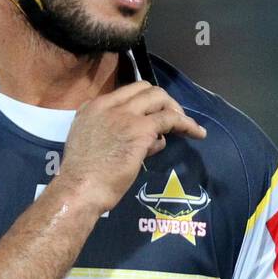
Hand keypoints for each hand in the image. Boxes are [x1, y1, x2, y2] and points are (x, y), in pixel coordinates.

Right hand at [55, 80, 205, 214]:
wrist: (80, 189)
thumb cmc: (84, 177)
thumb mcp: (94, 145)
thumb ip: (117, 136)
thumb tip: (150, 140)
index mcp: (93, 107)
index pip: (127, 92)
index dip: (146, 102)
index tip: (155, 115)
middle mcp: (108, 105)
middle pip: (145, 89)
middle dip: (164, 102)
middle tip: (173, 119)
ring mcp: (125, 115)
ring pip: (159, 98)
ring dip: (176, 111)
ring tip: (188, 126)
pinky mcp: (140, 129)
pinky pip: (170, 120)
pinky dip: (187, 125)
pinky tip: (197, 134)